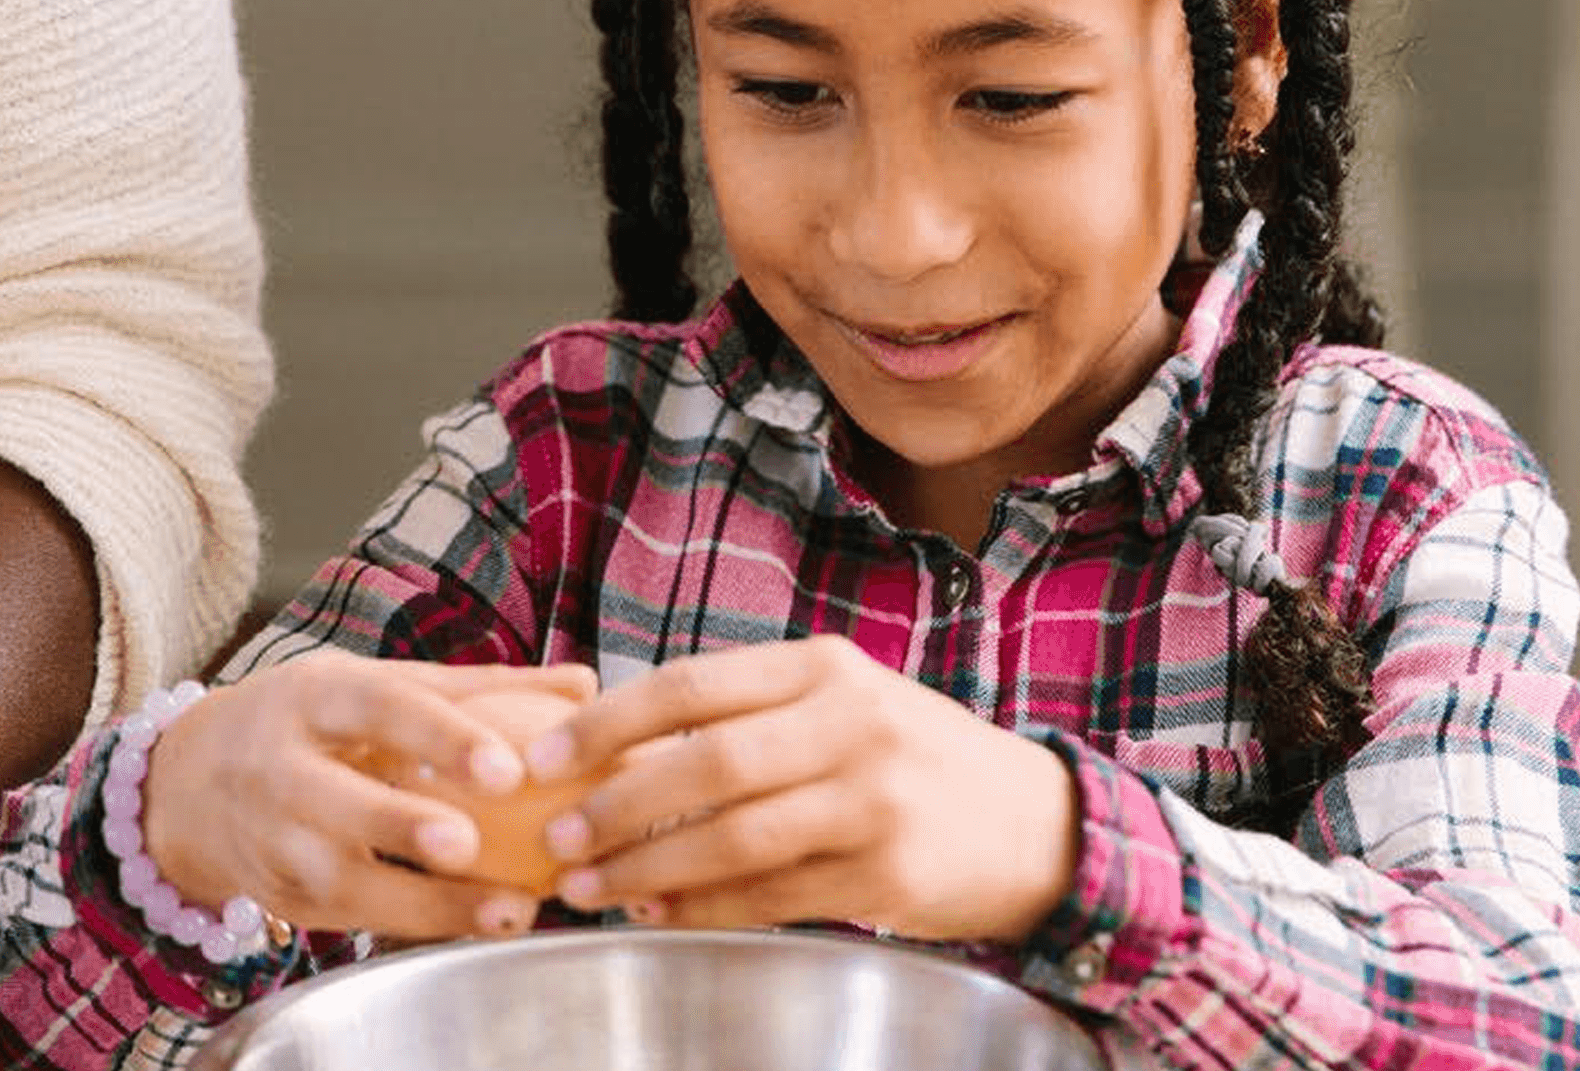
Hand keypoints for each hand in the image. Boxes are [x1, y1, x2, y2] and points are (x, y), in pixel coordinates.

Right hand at [139, 652, 598, 944]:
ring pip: (350, 878)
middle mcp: (286, 767)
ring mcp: (279, 841)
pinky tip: (482, 924)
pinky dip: (419, 924)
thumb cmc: (308, 721)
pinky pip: (357, 918)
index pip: (381, 708)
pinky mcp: (285, 900)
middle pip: (344, 799)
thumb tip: (581, 682)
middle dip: (404, 824)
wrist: (189, 784)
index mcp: (317, 696)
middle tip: (473, 842)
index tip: (504, 766)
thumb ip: (475, 688)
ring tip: (512, 910)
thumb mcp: (372, 684)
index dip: (440, 736)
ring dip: (431, 901)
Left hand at [520, 637, 1080, 943]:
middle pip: (703, 763)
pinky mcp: (888, 876)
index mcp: (820, 666)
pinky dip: (707, 909)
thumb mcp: (842, 701)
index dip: (606, 722)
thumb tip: (622, 744)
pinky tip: (660, 913)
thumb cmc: (911, 755)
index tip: (542, 755)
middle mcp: (847, 723)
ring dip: (649, 868)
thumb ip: (751, 714)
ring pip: (733, 837)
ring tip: (589, 886)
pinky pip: (774, 897)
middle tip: (554, 838)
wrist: (1037, 823)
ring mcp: (872, 801)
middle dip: (615, 805)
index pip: (689, 685)